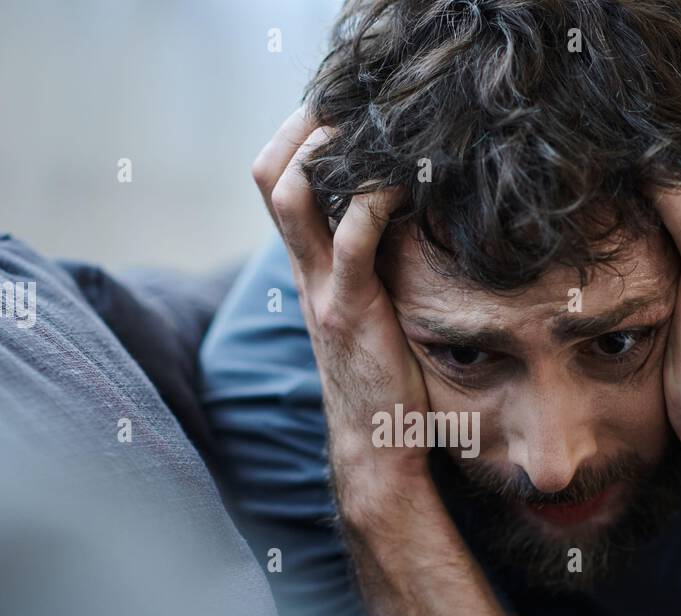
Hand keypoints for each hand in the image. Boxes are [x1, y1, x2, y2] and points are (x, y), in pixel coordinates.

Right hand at [251, 109, 428, 501]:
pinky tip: (410, 183)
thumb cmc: (385, 380)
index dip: (298, 134)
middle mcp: (306, 271)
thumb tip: (410, 222)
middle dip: (305, 124)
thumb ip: (372, 269)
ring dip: (331, 148)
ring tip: (378, 130)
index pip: (275, 179)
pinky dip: (375, 197)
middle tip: (355, 102)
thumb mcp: (370, 311)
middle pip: (270, 172)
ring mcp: (322, 288)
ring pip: (294, 193)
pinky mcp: (351, 310)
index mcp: (309, 267)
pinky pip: (353, 236)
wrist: (375, 448)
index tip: (343, 108)